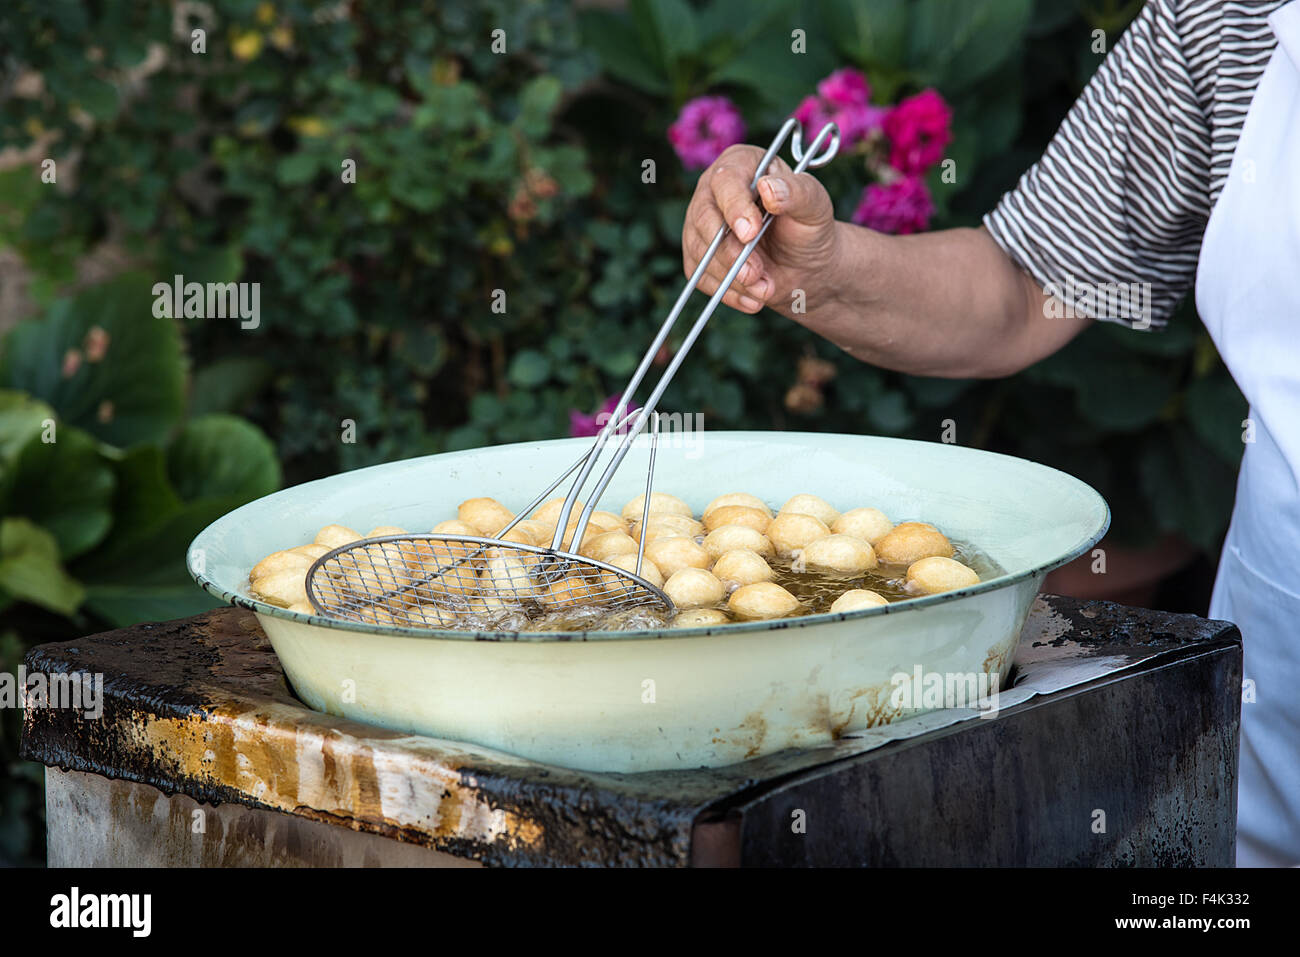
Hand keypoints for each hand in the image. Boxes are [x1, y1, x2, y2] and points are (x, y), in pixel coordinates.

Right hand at [681, 144, 842, 315]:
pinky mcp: (698, 256)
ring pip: (700, 252)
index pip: (726, 182)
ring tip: (766, 288)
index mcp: (741, 165)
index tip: (751, 233)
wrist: (805, 266)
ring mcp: (701, 224)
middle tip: (756, 274)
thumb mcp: (815, 206)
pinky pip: (700, 276)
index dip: (735, 208)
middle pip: (704, 220)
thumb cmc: (809, 228)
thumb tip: (768, 188)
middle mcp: (713, 191)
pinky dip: (727, 292)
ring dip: (733, 277)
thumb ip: (798, 192)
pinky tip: (753, 298)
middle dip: (730, 252)